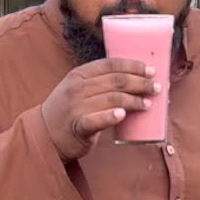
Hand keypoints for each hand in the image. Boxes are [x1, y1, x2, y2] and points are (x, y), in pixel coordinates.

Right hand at [40, 57, 160, 160]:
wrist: (44, 135)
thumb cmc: (67, 111)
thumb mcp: (76, 89)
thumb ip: (98, 82)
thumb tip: (135, 78)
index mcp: (77, 75)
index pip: (110, 64)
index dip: (133, 66)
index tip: (150, 71)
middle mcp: (76, 88)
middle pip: (116, 81)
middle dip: (141, 83)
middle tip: (156, 89)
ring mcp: (75, 107)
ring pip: (113, 99)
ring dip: (134, 101)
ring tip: (147, 104)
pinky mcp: (77, 126)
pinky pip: (97, 120)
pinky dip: (111, 116)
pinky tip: (123, 115)